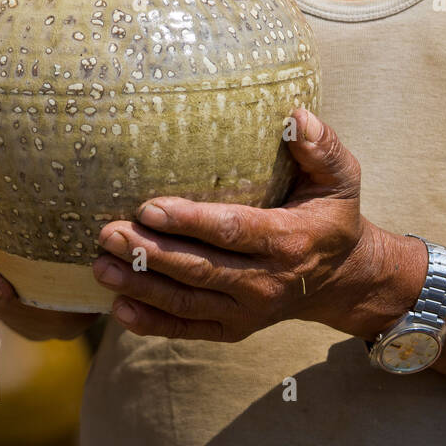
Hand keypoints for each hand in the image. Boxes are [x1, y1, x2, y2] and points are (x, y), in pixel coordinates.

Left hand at [92, 107, 427, 341]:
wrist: (343, 277)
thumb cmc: (332, 215)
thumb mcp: (340, 178)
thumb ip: (323, 148)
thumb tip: (297, 117)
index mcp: (290, 241)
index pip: (232, 231)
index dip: (189, 221)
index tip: (149, 207)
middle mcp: (267, 283)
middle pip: (200, 269)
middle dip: (150, 253)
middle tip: (108, 234)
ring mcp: (249, 312)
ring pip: (187, 301)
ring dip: (141, 286)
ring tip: (102, 266)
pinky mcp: (234, 328)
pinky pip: (189, 328)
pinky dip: (153, 323)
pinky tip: (119, 308)